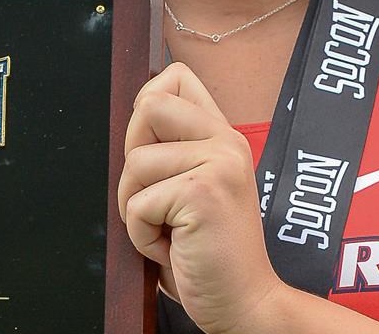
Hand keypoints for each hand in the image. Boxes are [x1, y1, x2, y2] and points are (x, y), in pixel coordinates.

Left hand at [117, 63, 283, 333]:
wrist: (244, 301)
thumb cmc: (209, 251)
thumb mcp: (196, 186)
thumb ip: (176, 149)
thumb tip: (135, 115)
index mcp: (223, 135)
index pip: (175, 78)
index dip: (146, 107)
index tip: (154, 152)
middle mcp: (225, 141)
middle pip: (148, 107)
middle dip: (133, 157)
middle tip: (157, 197)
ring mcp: (217, 164)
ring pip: (135, 163)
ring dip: (135, 209)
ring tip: (168, 229)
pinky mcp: (201, 194)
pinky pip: (137, 205)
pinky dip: (142, 236)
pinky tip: (172, 247)